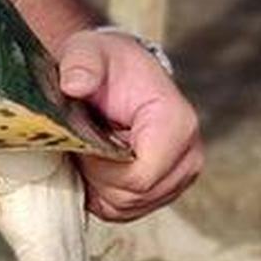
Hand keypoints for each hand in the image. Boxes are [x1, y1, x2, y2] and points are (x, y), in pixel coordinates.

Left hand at [58, 29, 202, 220]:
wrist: (115, 70)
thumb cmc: (103, 61)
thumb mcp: (86, 51)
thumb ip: (81, 64)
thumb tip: (73, 85)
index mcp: (177, 123)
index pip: (139, 177)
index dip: (100, 168)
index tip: (81, 141)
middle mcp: (187, 156)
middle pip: (135, 195)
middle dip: (97, 176)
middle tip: (79, 142)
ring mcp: (178, 177)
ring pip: (129, 206)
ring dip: (97, 184)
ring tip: (86, 147)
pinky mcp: (163, 189)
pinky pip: (125, 209)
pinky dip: (101, 192)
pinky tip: (92, 162)